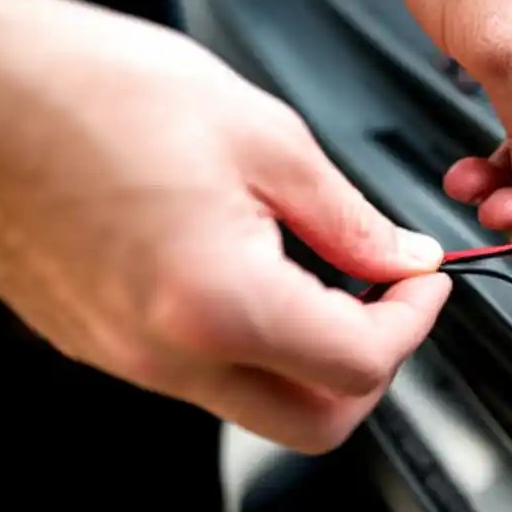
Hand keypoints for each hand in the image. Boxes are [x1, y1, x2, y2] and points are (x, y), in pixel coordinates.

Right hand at [0, 0, 448, 452]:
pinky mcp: (99, 344)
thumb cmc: (87, 88)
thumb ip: (350, 219)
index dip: (414, 323)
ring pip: (257, 403)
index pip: (359, 366)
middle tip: (389, 301)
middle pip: (314, 424)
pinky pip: (201, 374)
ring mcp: (126, 359)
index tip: (424, 283)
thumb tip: (402, 260)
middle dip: (371, 369)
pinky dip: (252, 343)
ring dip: (311, 357)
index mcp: (218, 303)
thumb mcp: (262, 137)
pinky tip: (257, 273)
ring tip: (322, 274)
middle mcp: (167, 354)